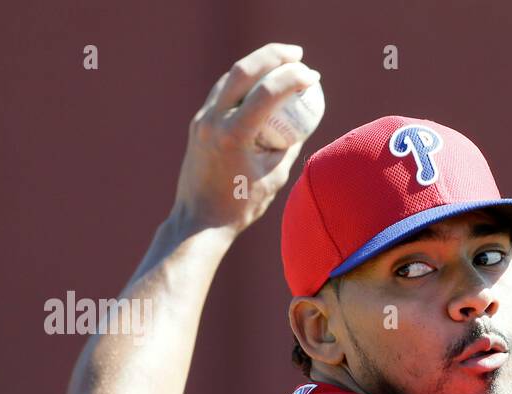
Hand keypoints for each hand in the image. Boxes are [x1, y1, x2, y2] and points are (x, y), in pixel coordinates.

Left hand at [171, 42, 319, 235]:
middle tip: (298, 55)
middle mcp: (213, 120)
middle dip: (273, 55)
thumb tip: (304, 119)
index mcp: (234, 135)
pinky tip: (261, 83)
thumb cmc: (241, 205)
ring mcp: (202, 119)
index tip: (313, 77)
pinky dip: (244, 82)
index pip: (268, 92)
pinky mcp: (198, 123)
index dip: (294, 77)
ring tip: (282, 63)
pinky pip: (222, 91)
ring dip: (257, 64)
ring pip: (230, 76)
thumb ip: (288, 145)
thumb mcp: (275, 176)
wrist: (199, 221)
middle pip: (243, 70)